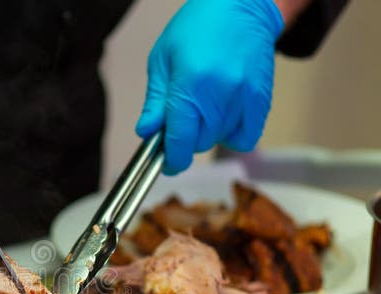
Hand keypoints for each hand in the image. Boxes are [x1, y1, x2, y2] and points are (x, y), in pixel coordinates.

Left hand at [135, 0, 284, 174]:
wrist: (241, 4)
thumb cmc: (196, 27)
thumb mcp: (162, 60)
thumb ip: (155, 101)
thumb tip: (147, 133)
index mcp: (191, 86)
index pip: (179, 140)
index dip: (170, 159)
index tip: (165, 162)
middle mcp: (220, 96)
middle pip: (199, 143)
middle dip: (186, 140)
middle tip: (180, 122)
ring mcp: (244, 99)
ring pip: (220, 140)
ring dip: (207, 134)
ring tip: (202, 108)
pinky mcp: (262, 100)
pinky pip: (246, 137)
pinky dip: (232, 135)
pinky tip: (222, 118)